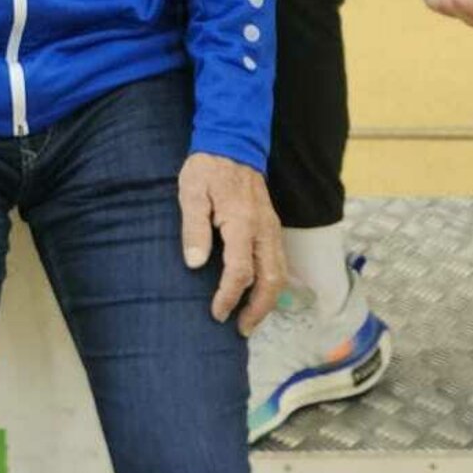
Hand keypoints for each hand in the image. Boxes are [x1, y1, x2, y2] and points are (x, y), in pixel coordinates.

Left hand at [179, 153, 286, 332]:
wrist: (232, 143)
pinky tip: (259, 294)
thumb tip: (194, 263)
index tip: (217, 313)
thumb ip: (194, 227)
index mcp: (242, 223)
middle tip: (240, 329)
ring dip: (268, 300)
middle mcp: (264, 229)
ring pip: (280, 273)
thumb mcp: (192, 192)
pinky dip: (272, 284)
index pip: (240, 271)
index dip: (229, 296)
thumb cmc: (207, 168)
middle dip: (258, 309)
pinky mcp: (272, 226)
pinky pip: (279, 262)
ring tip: (250, 319)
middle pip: (271, 279)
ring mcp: (272, 228)